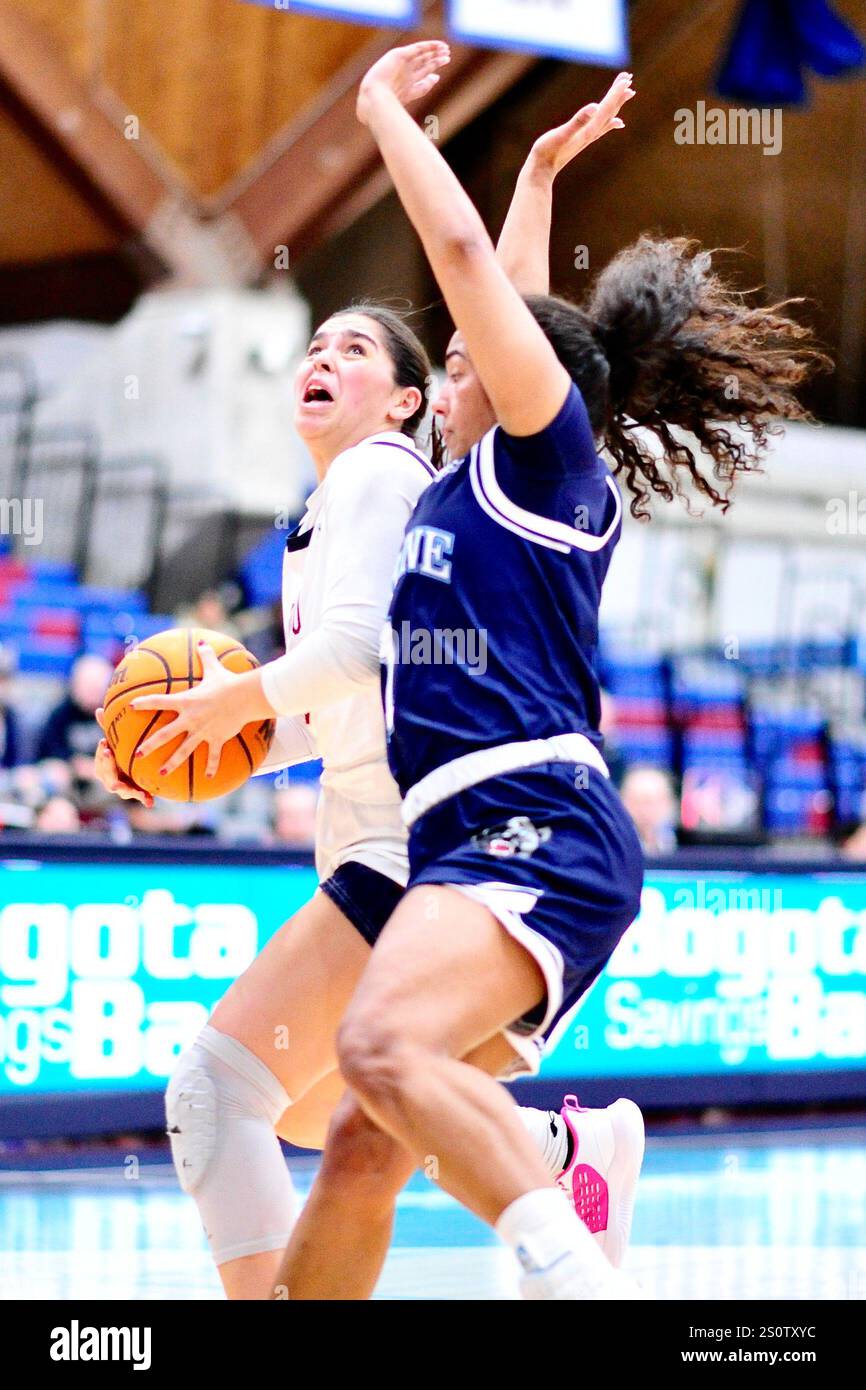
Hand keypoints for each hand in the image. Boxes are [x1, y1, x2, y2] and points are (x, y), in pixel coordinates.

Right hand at [94, 708, 153, 807]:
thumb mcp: (118, 742)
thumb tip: (98, 709)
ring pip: (119, 788)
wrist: (141, 772)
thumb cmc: (125, 754)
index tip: (104, 742)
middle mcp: (111, 780)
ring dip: (122, 785)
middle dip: (107, 764)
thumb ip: (108, 728)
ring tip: (123, 784)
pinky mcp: (137, 793)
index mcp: (106, 768)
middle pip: (106, 775)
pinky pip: (140, 797)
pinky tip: (150, 801)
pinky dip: (144, 798)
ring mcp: (123, 789)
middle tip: (109, 753)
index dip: (100, 753)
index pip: (99, 762)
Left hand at [130, 642, 252, 779]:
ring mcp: (202, 731)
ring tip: (161, 772)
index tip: (130, 707)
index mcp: (186, 702)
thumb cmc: (228, 682)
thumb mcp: (215, 669)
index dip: (144, 703)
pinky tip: (207, 778)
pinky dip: (210, 767)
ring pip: (183, 750)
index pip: (159, 702)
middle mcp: (190, 719)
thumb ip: (205, 657)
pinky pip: (212, 756)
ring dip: (172, 762)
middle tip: (137, 754)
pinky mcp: (216, 738)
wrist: (245, 697)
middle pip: (165, 734)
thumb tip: (202, 643)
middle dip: (149, 745)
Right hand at [357, 40, 450, 125]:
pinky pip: (418, 48)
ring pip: (422, 56)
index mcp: (404, 90)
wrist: (374, 101)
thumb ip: (407, 123)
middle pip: (422, 67)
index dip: (429, 79)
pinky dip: (430, 46)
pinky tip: (441, 45)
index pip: (418, 82)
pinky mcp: (399, 55)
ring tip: (447, 50)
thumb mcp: (400, 120)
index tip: (437, 78)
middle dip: (434, 63)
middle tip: (447, 58)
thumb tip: (416, 133)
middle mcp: (403, 76)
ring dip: (434, 53)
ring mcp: (401, 65)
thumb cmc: (385, 114)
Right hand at [530, 71, 634, 175]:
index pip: (606, 107)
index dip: (616, 93)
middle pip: (610, 110)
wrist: (541, 172)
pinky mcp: (581, 140)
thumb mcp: (561, 134)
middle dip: (619, 94)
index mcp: (588, 129)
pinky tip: (617, 122)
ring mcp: (588, 137)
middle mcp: (591, 133)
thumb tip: (595, 107)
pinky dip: (611, 122)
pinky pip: (601, 127)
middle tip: (628, 77)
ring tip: (627, 93)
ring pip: (607, 117)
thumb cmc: (547, 152)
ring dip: (616, 104)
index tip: (627, 79)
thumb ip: (578, 121)